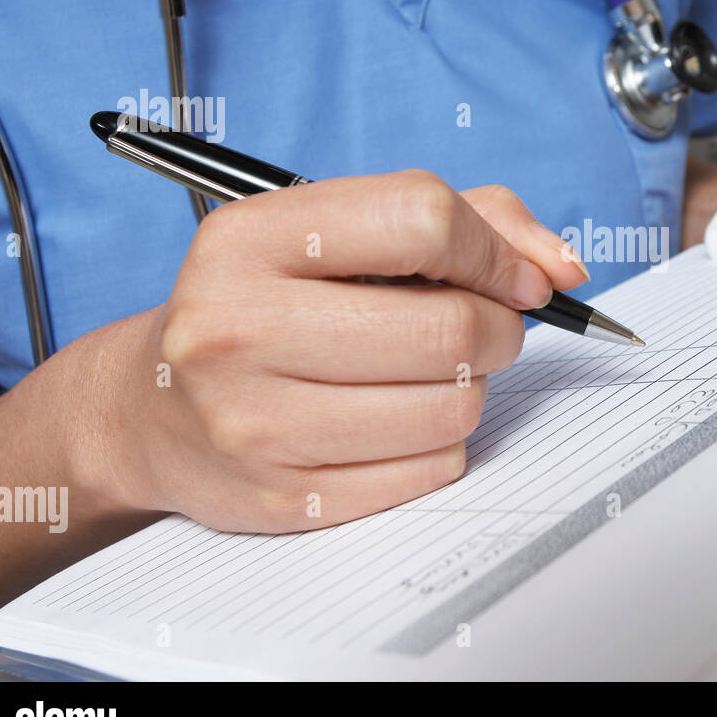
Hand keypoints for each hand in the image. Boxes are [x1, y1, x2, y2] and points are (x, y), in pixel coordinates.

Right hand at [98, 173, 587, 532]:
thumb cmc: (270, 304)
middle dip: (500, 329)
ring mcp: (254, 422)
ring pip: (453, 406)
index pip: (423, 219)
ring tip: (429, 373)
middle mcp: (239, 327)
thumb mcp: (341, 230)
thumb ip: (472, 219)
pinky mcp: (281, 498)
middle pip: (451, 327)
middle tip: (485, 329)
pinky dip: (441, 443)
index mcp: (253, 238)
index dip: (496, 251)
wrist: (154, 406)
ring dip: (471, 387)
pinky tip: (399, 422)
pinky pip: (431, 469)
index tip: (514, 278)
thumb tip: (562, 267)